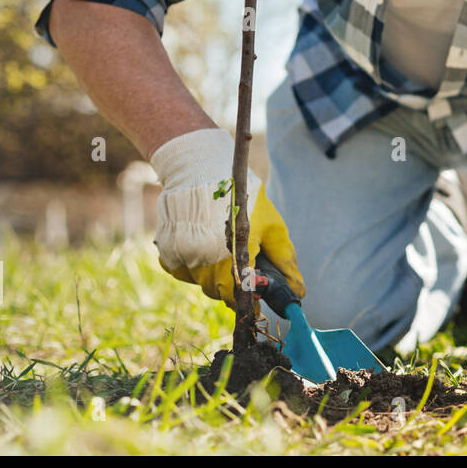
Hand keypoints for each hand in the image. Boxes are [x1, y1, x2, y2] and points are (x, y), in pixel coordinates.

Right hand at [149, 128, 304, 309]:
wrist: (201, 170)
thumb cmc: (244, 197)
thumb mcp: (272, 225)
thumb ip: (284, 260)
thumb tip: (298, 291)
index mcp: (236, 254)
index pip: (242, 298)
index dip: (250, 297)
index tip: (255, 290)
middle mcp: (206, 261)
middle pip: (221, 293)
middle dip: (234, 284)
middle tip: (241, 261)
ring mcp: (184, 258)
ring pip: (202, 284)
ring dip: (214, 274)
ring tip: (221, 246)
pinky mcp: (167, 254)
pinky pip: (183, 272)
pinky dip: (193, 265)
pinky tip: (202, 244)